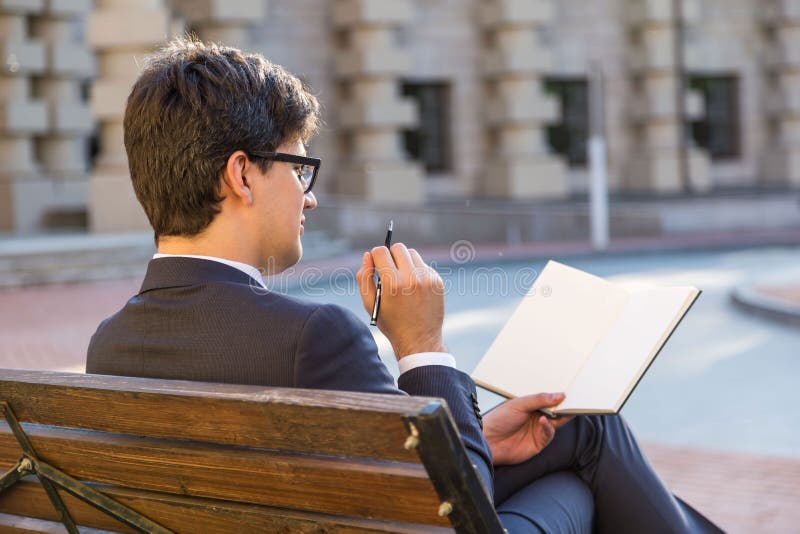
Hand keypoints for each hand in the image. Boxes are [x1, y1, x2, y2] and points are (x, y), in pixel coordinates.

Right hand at [356, 243, 446, 358]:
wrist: (419, 340)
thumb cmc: (391, 323)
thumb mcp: (370, 304)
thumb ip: (364, 277)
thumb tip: (367, 256)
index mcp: (392, 283)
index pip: (380, 251)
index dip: (375, 256)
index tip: (376, 264)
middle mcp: (411, 277)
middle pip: (398, 248)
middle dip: (390, 256)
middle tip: (388, 270)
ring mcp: (427, 278)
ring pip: (412, 254)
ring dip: (404, 261)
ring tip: (401, 278)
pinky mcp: (437, 281)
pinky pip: (423, 265)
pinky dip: (416, 271)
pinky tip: (413, 287)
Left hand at [482, 393, 573, 465]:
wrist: (487, 440)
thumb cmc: (498, 420)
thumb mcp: (518, 404)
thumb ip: (539, 399)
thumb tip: (559, 395)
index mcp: (531, 406)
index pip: (549, 400)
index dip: (558, 397)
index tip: (568, 393)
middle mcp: (536, 417)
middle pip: (556, 412)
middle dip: (565, 407)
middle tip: (574, 402)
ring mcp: (538, 430)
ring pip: (556, 423)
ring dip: (560, 416)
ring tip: (561, 409)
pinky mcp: (538, 443)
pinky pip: (549, 434)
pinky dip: (549, 427)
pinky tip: (543, 421)